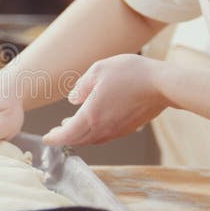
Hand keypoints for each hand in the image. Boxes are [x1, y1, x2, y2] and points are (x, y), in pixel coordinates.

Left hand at [43, 54, 167, 145]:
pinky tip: (93, 122)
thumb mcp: (98, 70)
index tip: (46, 138)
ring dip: (79, 136)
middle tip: (55, 133)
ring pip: (92, 139)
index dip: (54, 138)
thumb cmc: (131, 73)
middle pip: (78, 140)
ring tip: (70, 126)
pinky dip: (93, 133)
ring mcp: (117, 130)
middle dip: (64, 137)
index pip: (67, 134)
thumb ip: (81, 86)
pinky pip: (105, 136)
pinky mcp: (128, 128)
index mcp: (91, 115)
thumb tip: (72, 100)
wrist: (162, 84)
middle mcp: (103, 127)